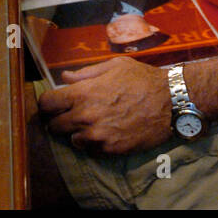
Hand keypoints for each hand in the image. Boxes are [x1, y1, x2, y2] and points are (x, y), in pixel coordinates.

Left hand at [37, 55, 172, 153]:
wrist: (171, 102)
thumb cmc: (143, 79)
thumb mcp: (115, 66)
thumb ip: (86, 73)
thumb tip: (65, 78)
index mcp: (83, 93)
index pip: (47, 104)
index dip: (48, 103)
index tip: (54, 104)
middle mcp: (85, 116)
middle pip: (54, 126)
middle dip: (60, 120)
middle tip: (72, 115)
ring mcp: (96, 136)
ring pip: (71, 140)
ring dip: (78, 133)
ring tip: (94, 123)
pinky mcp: (109, 150)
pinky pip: (90, 150)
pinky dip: (94, 143)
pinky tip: (107, 131)